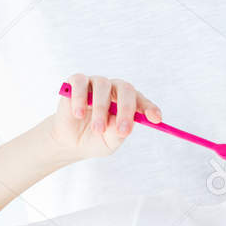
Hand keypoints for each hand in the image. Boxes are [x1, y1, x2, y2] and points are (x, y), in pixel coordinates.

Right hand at [47, 74, 162, 159]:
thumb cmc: (95, 140)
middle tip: (122, 130)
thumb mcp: (110, 142)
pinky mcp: (75, 82)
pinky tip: (79, 114)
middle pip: (125, 88)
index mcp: (127, 102)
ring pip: (103, 85)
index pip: (141, 100)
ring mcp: (95, 84)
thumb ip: (116, 133)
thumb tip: (120, 125)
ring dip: (101, 109)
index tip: (156, 120)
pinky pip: (79, 82)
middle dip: (126, 109)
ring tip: (97, 129)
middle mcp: (113, 89)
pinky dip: (80, 98)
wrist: (70, 142)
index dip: (150, 107)